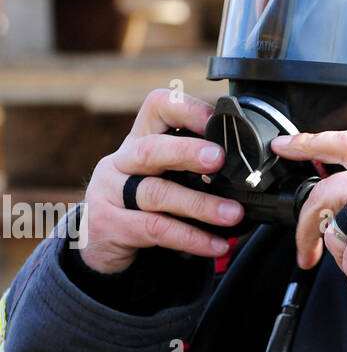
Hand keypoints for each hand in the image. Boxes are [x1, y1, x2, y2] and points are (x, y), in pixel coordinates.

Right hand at [80, 89, 244, 274]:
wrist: (97, 244)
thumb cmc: (140, 204)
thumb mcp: (161, 176)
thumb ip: (190, 169)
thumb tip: (245, 172)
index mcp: (139, 140)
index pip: (157, 107)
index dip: (187, 109)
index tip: (218, 121)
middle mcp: (121, 161)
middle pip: (151, 149)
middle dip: (187, 152)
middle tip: (220, 158)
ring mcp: (110, 192)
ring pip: (156, 193)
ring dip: (200, 204)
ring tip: (232, 214)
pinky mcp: (109, 224)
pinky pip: (155, 229)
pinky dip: (190, 238)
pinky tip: (215, 245)